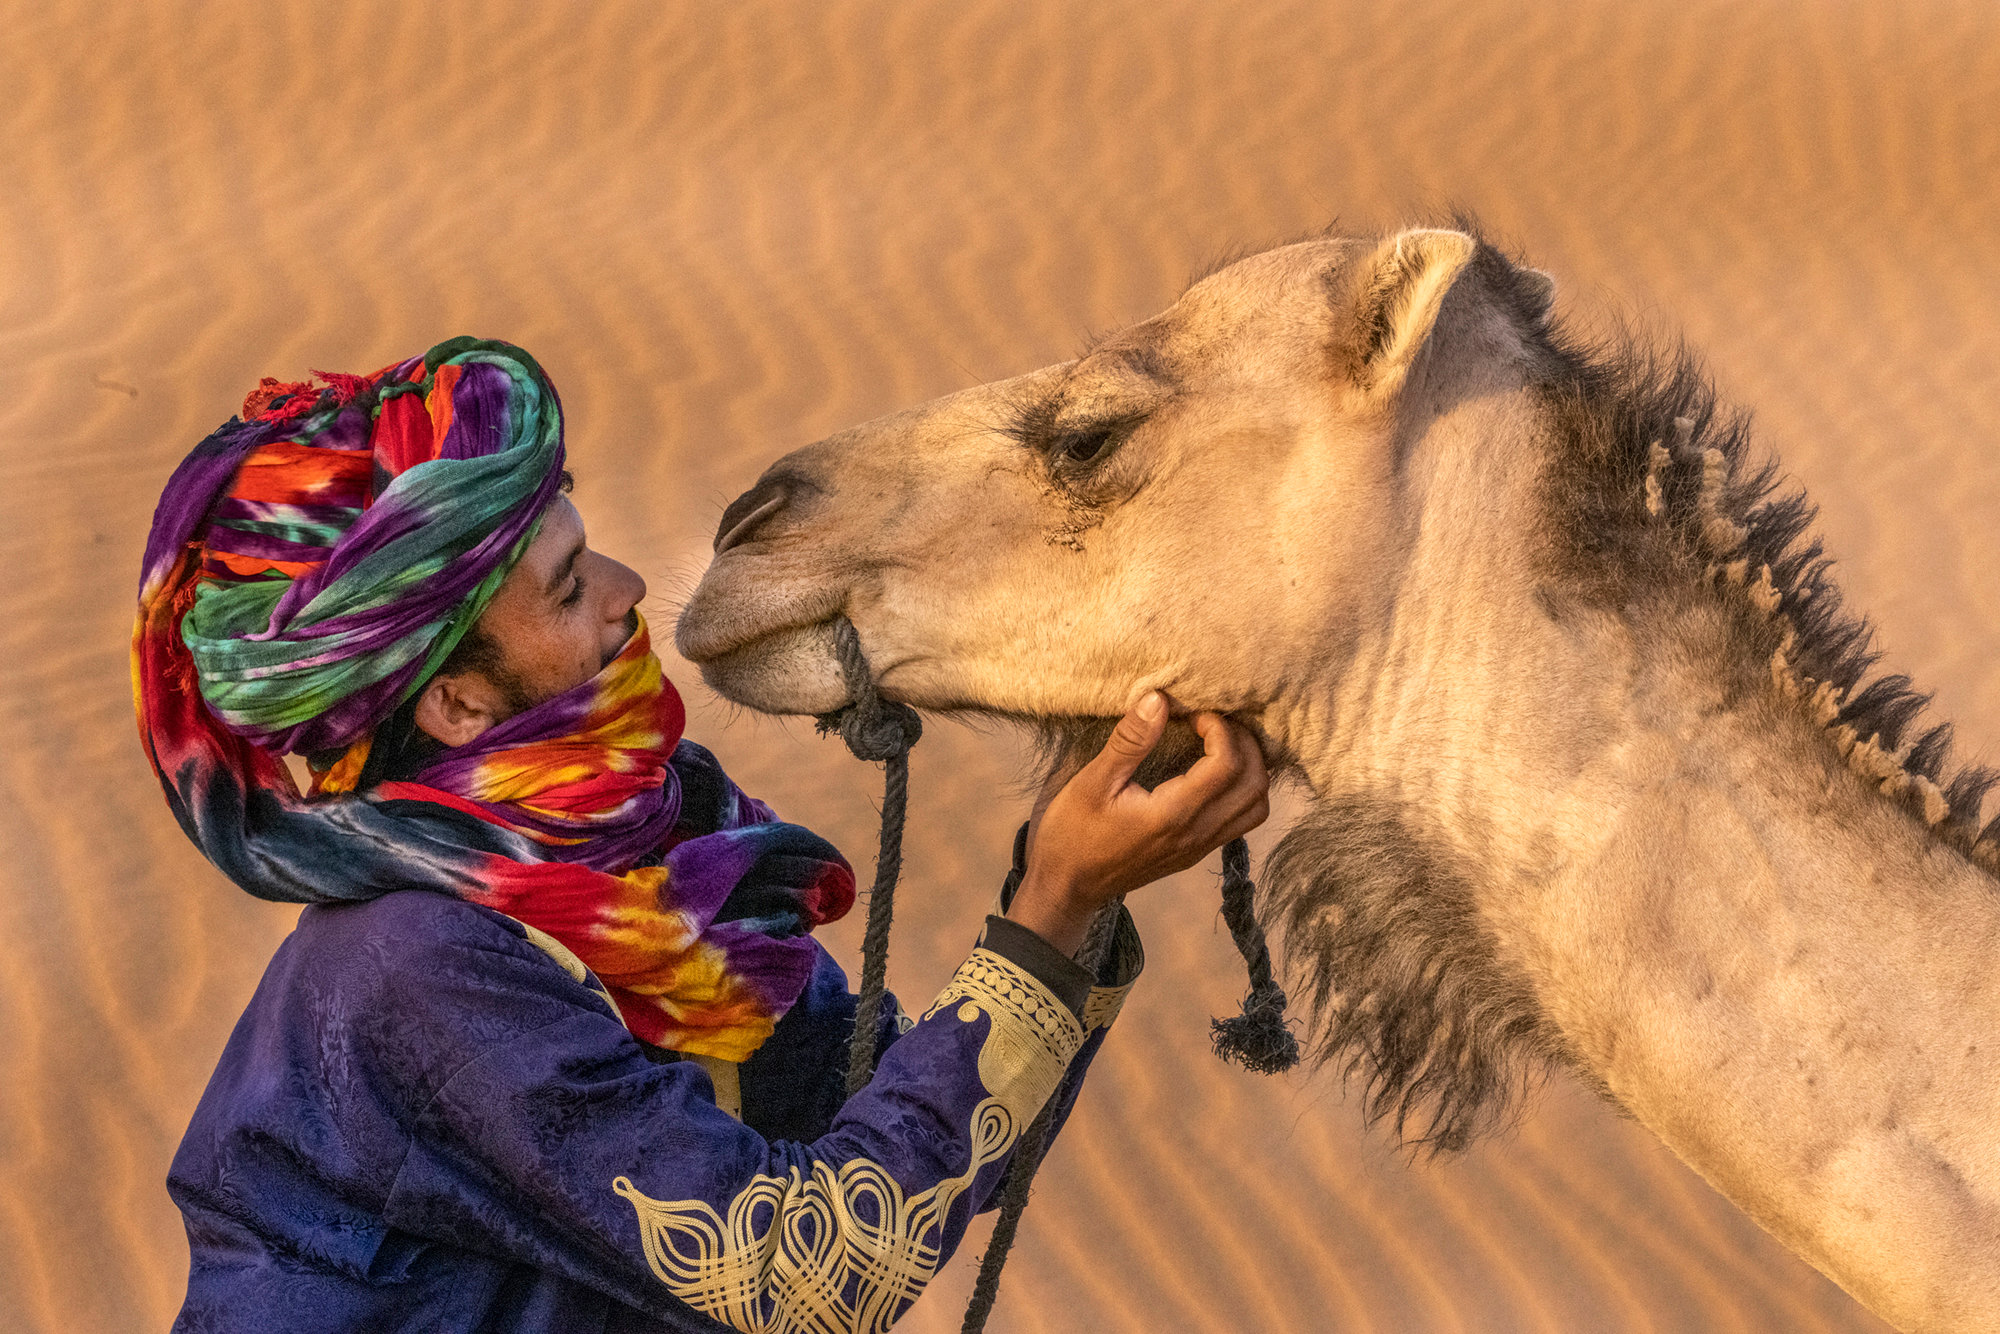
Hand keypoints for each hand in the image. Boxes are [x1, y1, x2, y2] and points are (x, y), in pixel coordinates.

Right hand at [1007, 691, 1269, 955]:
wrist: (1067, 888)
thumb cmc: (1072, 834)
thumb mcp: (1091, 783)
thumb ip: (1128, 742)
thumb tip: (1158, 700)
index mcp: (1172, 815)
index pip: (1227, 764)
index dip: (1220, 728)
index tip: (1193, 713)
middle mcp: (1196, 834)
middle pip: (1255, 783)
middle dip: (1244, 743)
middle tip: (1213, 721)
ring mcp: (1200, 847)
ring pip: (1256, 806)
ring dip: (1251, 768)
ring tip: (1221, 742)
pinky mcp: (1197, 852)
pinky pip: (1242, 820)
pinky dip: (1244, 789)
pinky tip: (1216, 771)